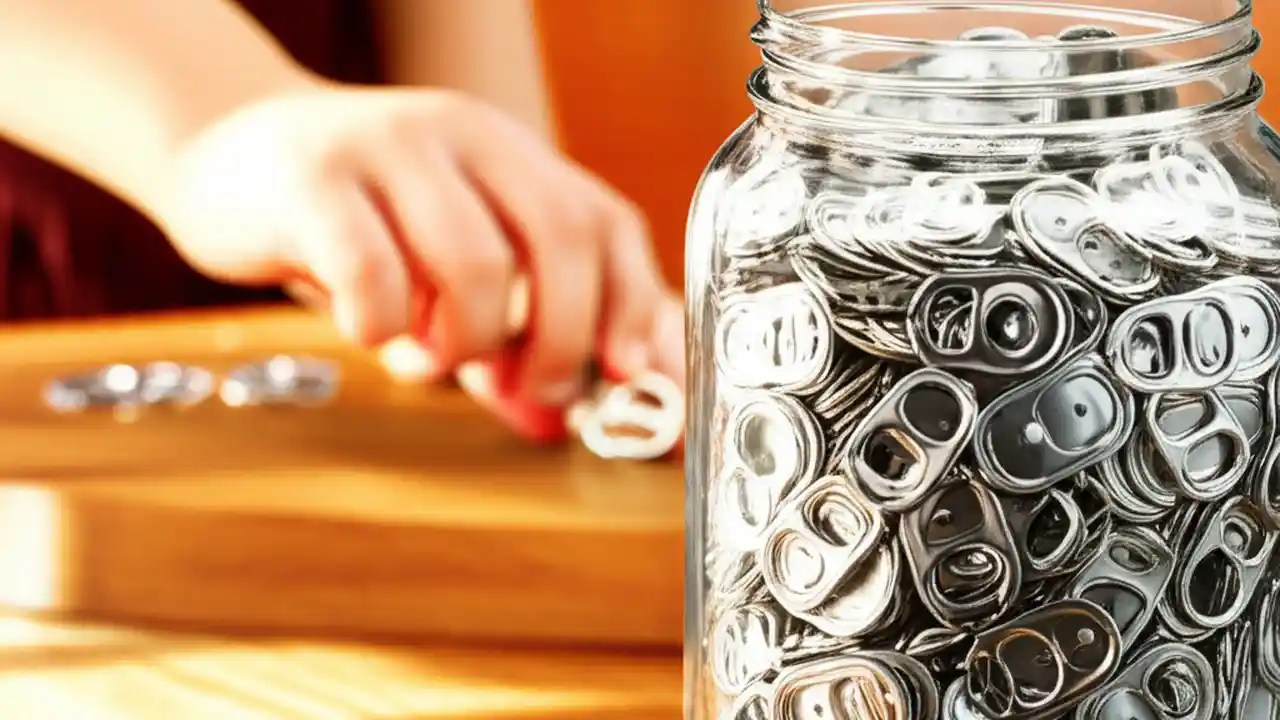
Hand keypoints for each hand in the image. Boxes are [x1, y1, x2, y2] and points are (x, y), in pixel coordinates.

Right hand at [157, 80, 682, 439]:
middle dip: (564, 337)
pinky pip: (374, 276)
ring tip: (430, 358)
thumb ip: (511, 328)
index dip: (631, 305)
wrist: (229, 150)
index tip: (629, 378)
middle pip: (561, 236)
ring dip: (467, 341)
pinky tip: (372, 330)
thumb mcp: (448, 259)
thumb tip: (565, 414)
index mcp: (511, 152)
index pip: (604, 220)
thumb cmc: (359, 221)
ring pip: (475, 263)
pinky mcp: (312, 181)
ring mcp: (389, 148)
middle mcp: (464, 134)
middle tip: (537, 392)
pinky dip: (385, 329)